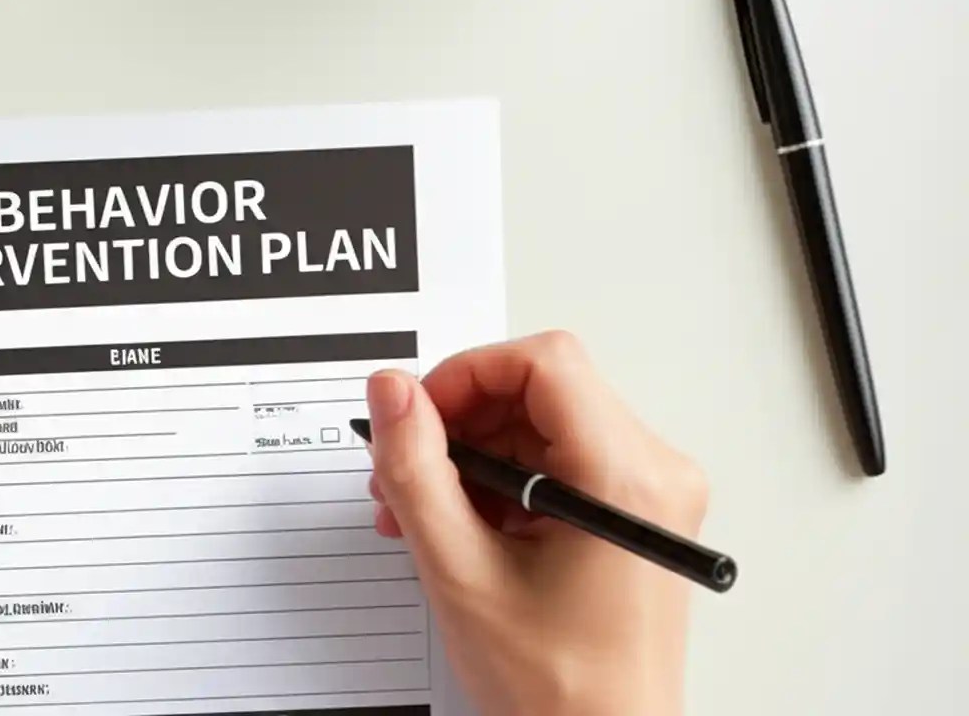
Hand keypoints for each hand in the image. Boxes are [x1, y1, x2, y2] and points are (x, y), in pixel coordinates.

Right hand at [364, 332, 708, 715]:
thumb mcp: (462, 571)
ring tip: (419, 508)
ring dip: (471, 455)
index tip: (417, 414)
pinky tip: (457, 523)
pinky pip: (556, 462)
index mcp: (627, 479)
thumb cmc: (560, 690)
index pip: (544, 363)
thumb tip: (392, 393)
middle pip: (541, 391)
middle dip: (459, 423)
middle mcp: (653, 474)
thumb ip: (417, 471)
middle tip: (403, 468)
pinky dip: (499, 482)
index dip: (466, 375)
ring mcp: (646, 494)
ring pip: (542, 425)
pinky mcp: (630, 513)